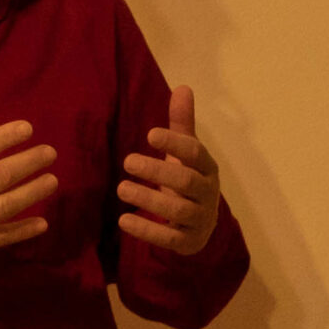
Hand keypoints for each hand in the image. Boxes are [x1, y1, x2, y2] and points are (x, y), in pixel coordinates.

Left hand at [117, 85, 223, 254]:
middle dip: (158, 171)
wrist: (200, 225)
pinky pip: (169, 238)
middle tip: (127, 161)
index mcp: (207, 168)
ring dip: (150, 199)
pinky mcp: (188, 242)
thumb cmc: (187, 180)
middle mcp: (208, 193)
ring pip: (179, 211)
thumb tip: (183, 87)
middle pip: (187, 182)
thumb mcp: (186, 154)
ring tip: (121, 188)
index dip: (176, 143)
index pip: (196, 153)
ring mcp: (199, 219)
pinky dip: (147, 230)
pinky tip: (123, 221)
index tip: (150, 134)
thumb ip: (182, 124)